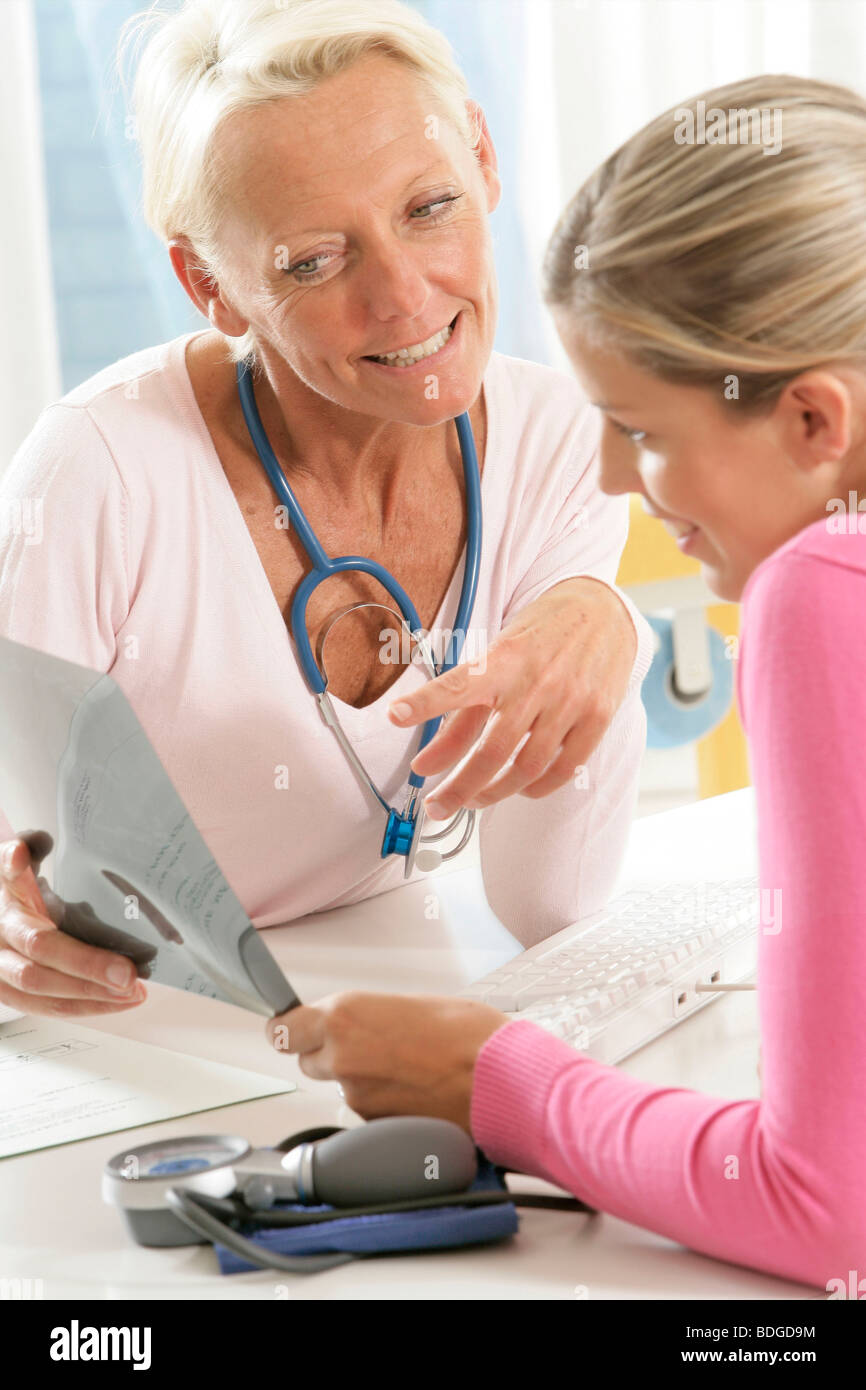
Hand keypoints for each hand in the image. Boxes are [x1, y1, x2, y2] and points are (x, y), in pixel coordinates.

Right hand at [0, 830, 149, 1018]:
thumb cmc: (21, 897)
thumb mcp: (23, 865)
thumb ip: (31, 848)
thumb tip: (38, 842)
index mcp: (6, 895)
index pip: (7, 875)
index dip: (14, 864)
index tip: (22, 857)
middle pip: (37, 946)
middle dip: (84, 963)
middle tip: (127, 971)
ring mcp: (0, 967)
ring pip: (41, 987)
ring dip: (91, 993)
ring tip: (132, 991)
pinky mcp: (10, 994)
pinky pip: (49, 1008)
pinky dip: (88, 1007)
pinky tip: (121, 1001)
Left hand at [266, 992, 509, 1131]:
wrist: (499, 1078)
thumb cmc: (468, 1034)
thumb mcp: (408, 1004)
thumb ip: (368, 1019)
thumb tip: (356, 1027)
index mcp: (345, 1016)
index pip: (282, 1031)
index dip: (288, 1030)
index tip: (292, 1028)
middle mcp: (342, 1057)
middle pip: (310, 1060)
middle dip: (331, 1054)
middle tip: (371, 1045)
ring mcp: (357, 1096)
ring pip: (342, 1087)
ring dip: (363, 1079)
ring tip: (407, 1067)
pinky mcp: (376, 1126)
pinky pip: (367, 1111)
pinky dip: (384, 1102)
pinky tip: (416, 1089)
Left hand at [387, 577, 635, 820]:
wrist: (602, 612)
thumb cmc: (540, 637)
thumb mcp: (497, 659)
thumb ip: (461, 712)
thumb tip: (426, 762)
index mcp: (505, 659)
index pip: (459, 683)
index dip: (426, 701)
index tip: (395, 714)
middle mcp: (537, 681)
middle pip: (493, 750)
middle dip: (458, 787)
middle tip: (436, 805)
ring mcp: (571, 701)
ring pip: (527, 768)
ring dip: (494, 793)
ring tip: (473, 800)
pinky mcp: (597, 717)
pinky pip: (563, 769)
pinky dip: (537, 788)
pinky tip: (519, 789)